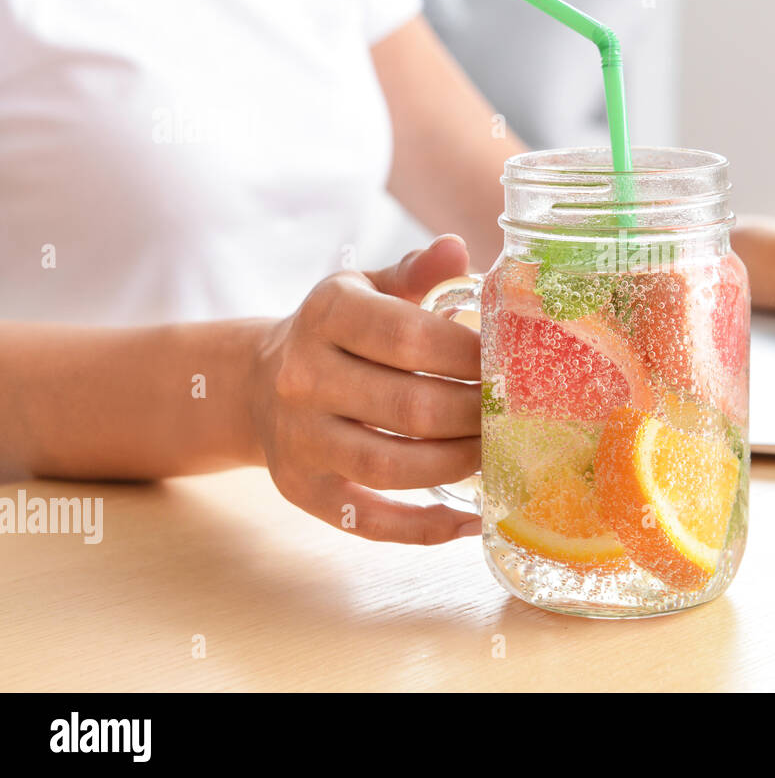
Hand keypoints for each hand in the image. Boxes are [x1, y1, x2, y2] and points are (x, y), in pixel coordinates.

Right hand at [249, 235, 482, 543]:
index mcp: (328, 315)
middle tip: (514, 415)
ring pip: (393, 467)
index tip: (508, 364)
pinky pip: (370, 520)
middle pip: (412, 408)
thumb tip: (458, 249)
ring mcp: (299, 439)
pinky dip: (425, 528)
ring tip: (497, 453)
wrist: (256, 381)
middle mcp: (303, 377)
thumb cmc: (339, 332)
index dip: (471, 355)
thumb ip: (416, 273)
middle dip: (476, 415)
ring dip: (459, 464)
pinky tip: (471, 519)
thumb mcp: (368, 288)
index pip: (412, 338)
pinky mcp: (303, 489)